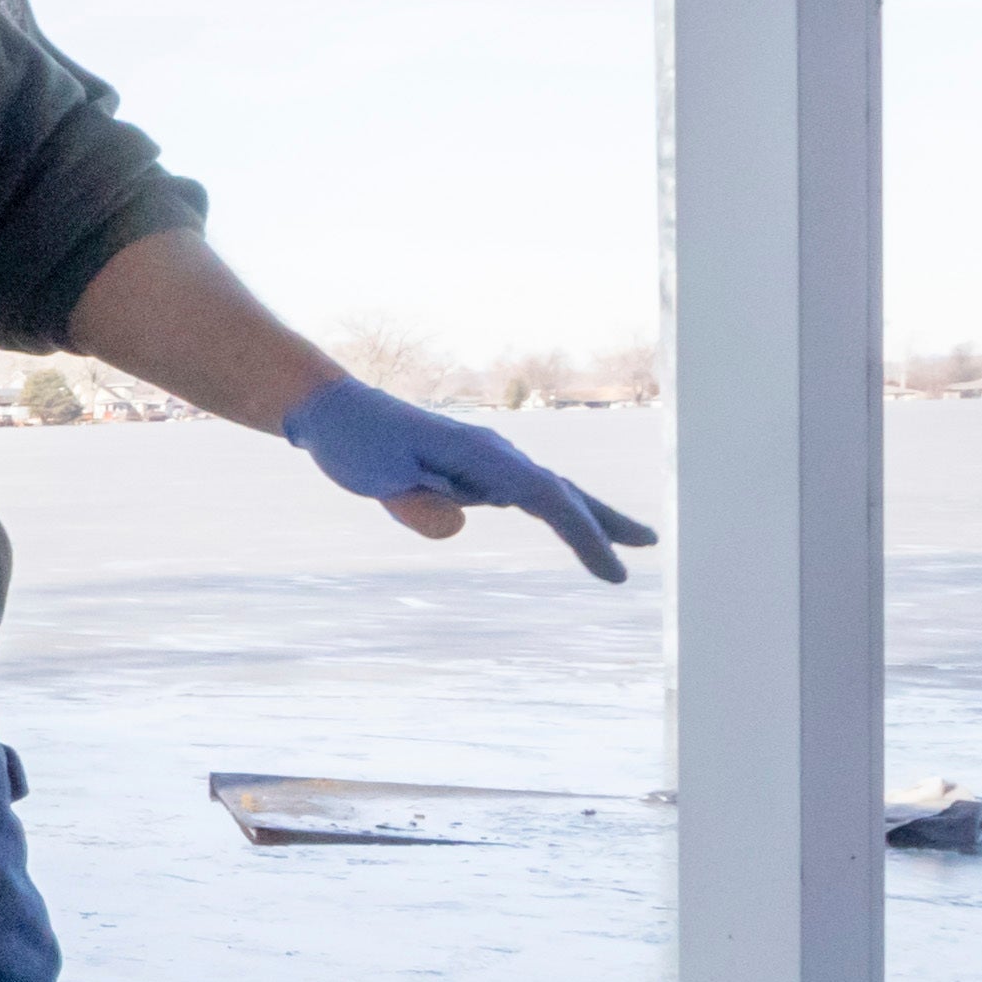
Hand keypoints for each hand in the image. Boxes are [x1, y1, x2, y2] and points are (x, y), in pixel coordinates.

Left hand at [282, 375, 659, 582]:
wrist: (333, 410)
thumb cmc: (353, 443)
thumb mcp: (377, 478)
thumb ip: (416, 504)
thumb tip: (459, 529)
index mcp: (480, 455)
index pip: (546, 499)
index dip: (583, 536)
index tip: (613, 571)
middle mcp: (492, 453)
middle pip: (560, 490)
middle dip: (603, 522)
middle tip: (648, 547)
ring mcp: (485, 459)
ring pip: (548, 490)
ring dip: (588, 515)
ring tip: (629, 542)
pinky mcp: (471, 467)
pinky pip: (524, 492)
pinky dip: (553, 508)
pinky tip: (566, 522)